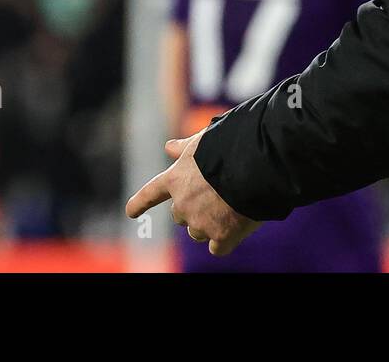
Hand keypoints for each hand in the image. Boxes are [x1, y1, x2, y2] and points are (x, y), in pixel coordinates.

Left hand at [125, 129, 260, 255]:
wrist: (257, 164)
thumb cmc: (231, 145)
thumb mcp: (204, 140)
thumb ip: (186, 148)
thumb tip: (170, 147)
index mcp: (176, 179)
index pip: (150, 193)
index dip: (140, 203)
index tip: (131, 212)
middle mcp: (183, 204)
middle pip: (179, 216)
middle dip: (192, 210)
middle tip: (214, 196)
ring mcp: (201, 222)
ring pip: (198, 233)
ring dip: (209, 225)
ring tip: (230, 208)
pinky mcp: (222, 236)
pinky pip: (218, 248)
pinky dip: (225, 241)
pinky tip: (237, 229)